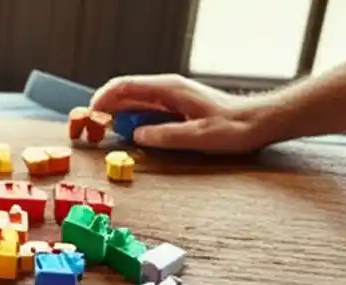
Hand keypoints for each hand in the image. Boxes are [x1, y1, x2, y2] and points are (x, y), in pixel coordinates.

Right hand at [89, 74, 277, 152]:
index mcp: (169, 89)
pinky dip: (131, 121)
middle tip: (88, 128)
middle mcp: (167, 89)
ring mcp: (170, 97)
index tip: (88, 116)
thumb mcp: (197, 136)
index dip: (101, 100)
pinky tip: (128, 135)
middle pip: (124, 92)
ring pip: (133, 102)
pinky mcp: (175, 108)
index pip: (124, 86)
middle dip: (102, 108)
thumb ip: (164, 135)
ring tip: (103, 134)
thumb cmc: (233, 128)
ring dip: (116, 116)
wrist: (257, 122)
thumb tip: (137, 137)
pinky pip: (145, 111)